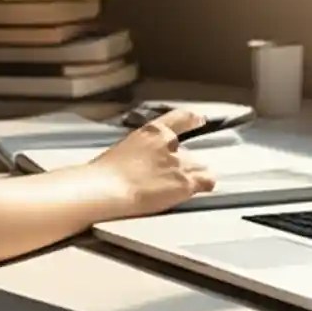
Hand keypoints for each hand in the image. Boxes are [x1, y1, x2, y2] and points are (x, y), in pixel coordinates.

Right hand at [90, 109, 216, 216]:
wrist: (107, 188)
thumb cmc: (104, 174)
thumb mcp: (124, 150)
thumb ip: (143, 152)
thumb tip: (146, 162)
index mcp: (151, 132)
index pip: (178, 119)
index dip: (191, 119)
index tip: (199, 119)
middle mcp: (169, 144)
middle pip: (190, 155)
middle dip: (183, 167)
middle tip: (168, 181)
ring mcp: (179, 163)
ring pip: (200, 168)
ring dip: (192, 178)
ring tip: (173, 190)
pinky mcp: (185, 182)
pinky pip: (207, 182)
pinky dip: (203, 185)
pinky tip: (192, 191)